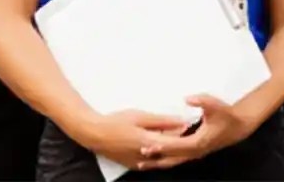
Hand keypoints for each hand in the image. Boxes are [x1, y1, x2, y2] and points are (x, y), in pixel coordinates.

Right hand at [75, 110, 192, 169]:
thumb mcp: (140, 116)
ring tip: (169, 135)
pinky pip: (152, 162)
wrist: (95, 134)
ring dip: (168, 149)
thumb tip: (181, 122)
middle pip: (170, 152)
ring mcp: (140, 164)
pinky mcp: (134, 166)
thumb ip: (162, 121)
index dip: (183, 132)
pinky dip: (157, 154)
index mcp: (149, 143)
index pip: (175, 141)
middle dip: (177, 141)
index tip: (188, 123)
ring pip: (162, 158)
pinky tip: (156, 144)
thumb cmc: (116, 122)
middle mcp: (146, 157)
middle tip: (180, 128)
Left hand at [137, 95, 254, 170]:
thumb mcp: (215, 105)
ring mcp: (196, 153)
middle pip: (173, 158)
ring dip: (159, 162)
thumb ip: (202, 101)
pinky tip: (157, 159)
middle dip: (156, 158)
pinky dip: (166, 160)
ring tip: (143, 164)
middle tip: (140, 158)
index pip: (177, 146)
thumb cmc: (226, 115)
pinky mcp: (195, 152)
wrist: (239, 126)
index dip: (163, 146)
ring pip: (174, 161)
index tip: (149, 145)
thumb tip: (188, 98)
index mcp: (198, 142)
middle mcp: (196, 151)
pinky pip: (178, 159)